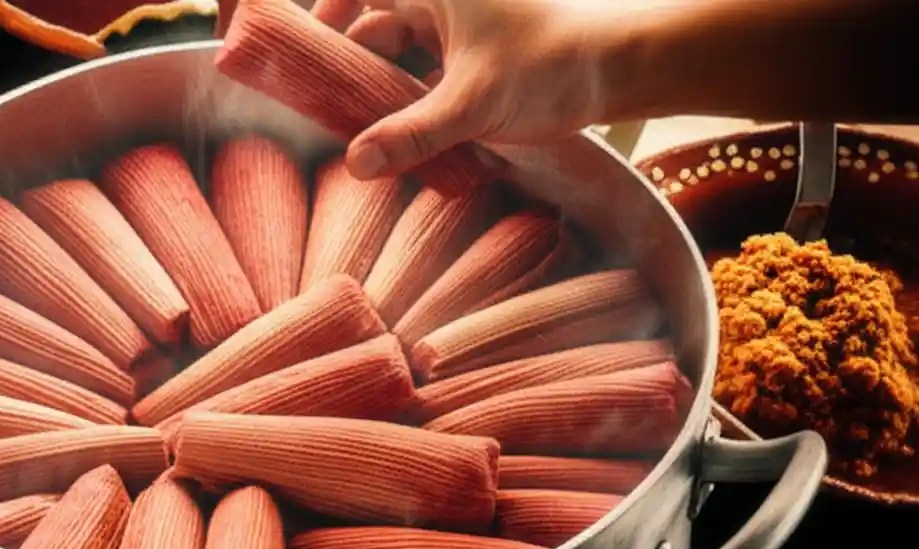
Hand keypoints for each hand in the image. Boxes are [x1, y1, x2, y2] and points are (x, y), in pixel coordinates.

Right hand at [330, 0, 631, 180]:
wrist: (621, 69)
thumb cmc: (551, 66)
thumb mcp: (474, 104)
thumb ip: (412, 134)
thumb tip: (355, 164)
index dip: (323, 12)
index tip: (296, 50)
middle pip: (372, 25)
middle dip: (347, 66)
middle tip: (317, 110)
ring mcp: (457, 26)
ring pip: (397, 54)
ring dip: (378, 92)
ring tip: (353, 133)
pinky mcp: (472, 55)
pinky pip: (422, 73)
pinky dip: (407, 102)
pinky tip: (395, 138)